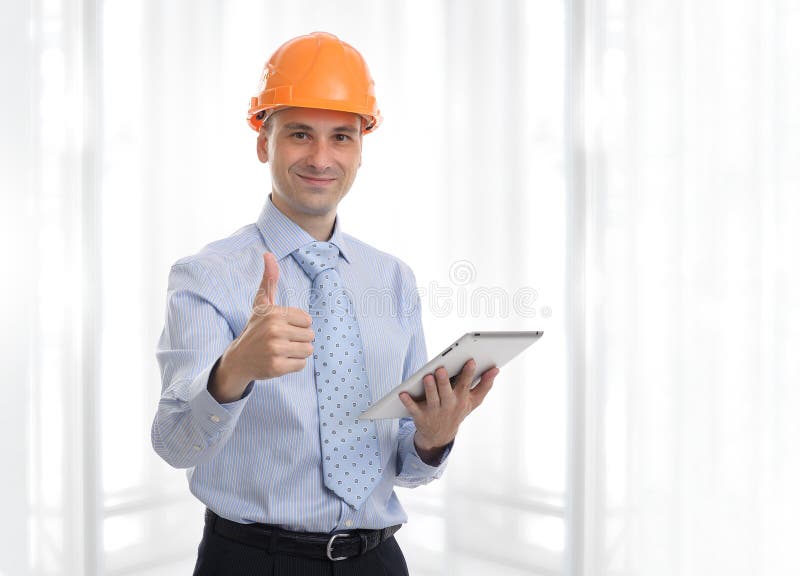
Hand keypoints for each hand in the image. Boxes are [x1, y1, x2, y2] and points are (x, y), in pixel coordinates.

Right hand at [209, 252, 314, 402]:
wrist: (239, 359)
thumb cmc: (255, 328)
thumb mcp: (261, 304)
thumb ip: (268, 279)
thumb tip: (268, 254)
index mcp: (274, 313)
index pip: (308, 320)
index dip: (298, 325)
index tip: (282, 327)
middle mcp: (274, 330)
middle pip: (310, 335)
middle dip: (299, 339)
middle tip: (282, 341)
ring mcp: (275, 350)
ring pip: (308, 350)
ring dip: (298, 352)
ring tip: (281, 350)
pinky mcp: (277, 367)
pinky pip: (301, 365)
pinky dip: (293, 365)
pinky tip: (279, 361)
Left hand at [399, 359, 498, 458]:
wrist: (440, 436)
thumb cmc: (457, 410)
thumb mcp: (473, 401)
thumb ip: (484, 385)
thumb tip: (495, 369)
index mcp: (461, 399)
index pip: (465, 384)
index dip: (468, 373)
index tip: (470, 360)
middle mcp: (448, 405)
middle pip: (447, 392)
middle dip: (444, 381)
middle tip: (442, 369)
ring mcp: (434, 411)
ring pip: (432, 398)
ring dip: (429, 388)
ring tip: (427, 377)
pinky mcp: (420, 416)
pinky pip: (413, 408)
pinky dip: (407, 401)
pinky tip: (402, 393)